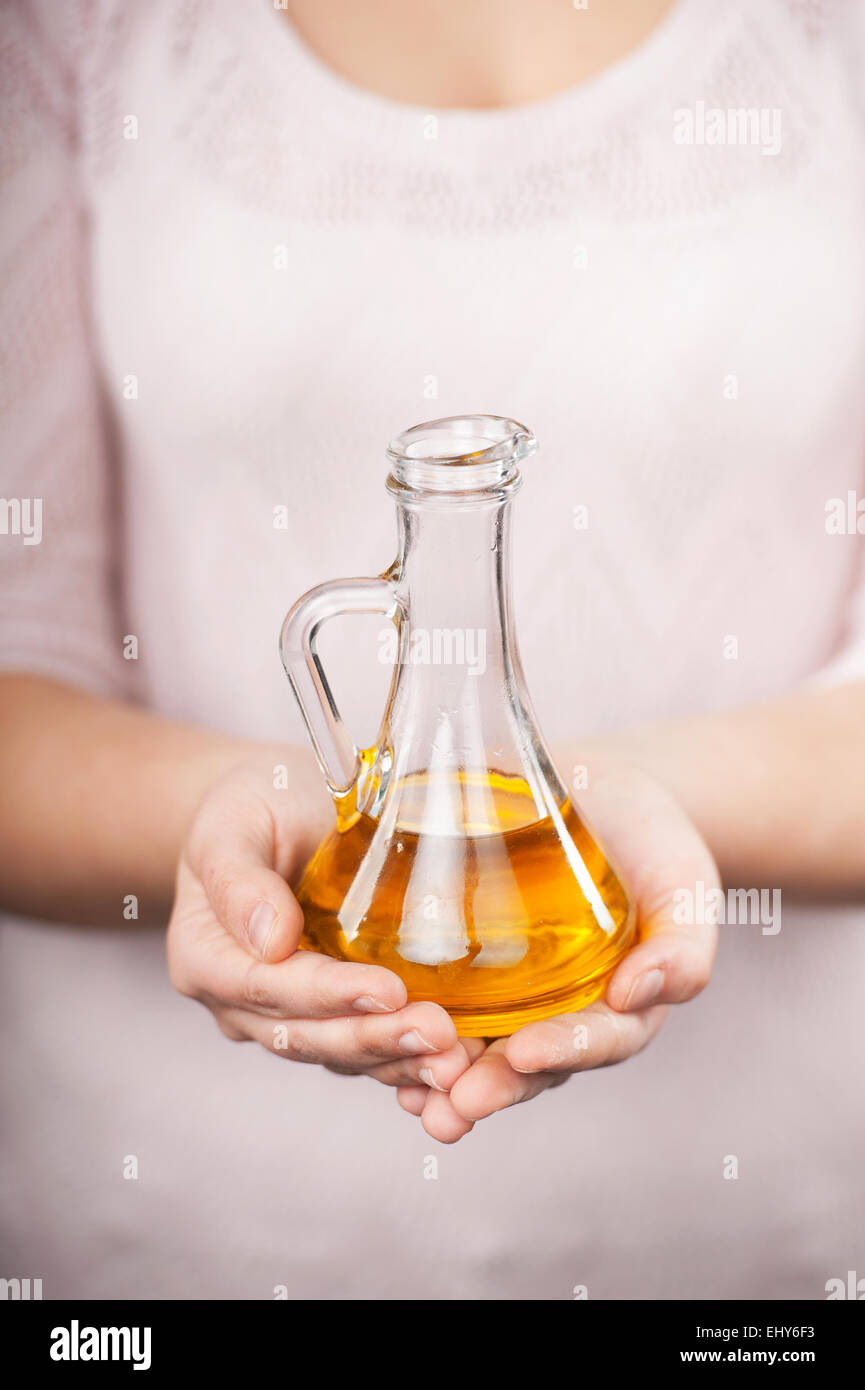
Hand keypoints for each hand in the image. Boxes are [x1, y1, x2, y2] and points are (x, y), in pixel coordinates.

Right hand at [166, 749, 473, 1090]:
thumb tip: (270, 938)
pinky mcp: (334, 1015)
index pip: (267, 987)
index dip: (329, 994)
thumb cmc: (256, 803)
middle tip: (438, 1032)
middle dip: (376, 1038)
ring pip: (342, 1053)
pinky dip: (410, 1062)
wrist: (281, 805)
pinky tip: (457, 1063)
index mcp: (205, 957)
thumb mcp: (234, 821)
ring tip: (456, 1057)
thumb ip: (238, 879)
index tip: (389, 990)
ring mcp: (288, 1016)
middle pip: (307, 1034)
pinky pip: (369, 1052)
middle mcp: (240, 1001)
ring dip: (400, 1058)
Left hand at [394, 760, 719, 1141]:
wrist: (608, 797)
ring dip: (442, 1074)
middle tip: (456, 1104)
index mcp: (620, 1009)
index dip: (564, 1050)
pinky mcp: (469, 969)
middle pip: (526, 1063)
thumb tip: (637, 994)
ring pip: (477, 1047)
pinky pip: (439, 1006)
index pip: (594, 1040)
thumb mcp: (685, 888)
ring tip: (413, 1094)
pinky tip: (374, 1037)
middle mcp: (562, 1015)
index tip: (527, 1053)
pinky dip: (409, 1028)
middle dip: (491, 1086)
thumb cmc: (655, 845)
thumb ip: (682, 946)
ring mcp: (513, 998)